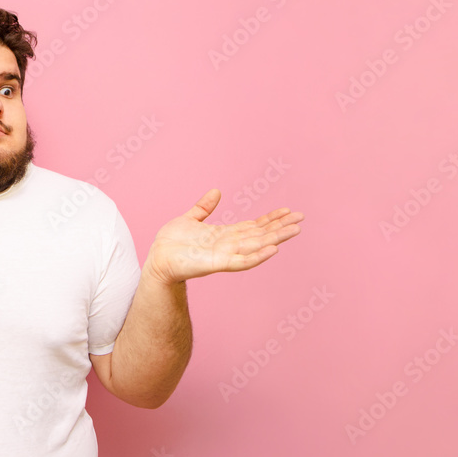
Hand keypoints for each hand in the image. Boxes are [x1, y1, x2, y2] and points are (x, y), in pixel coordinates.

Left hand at [145, 188, 302, 283]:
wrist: (156, 260)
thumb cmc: (171, 243)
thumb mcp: (189, 219)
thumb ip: (204, 207)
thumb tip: (216, 191)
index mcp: (224, 235)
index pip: (253, 226)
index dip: (271, 219)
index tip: (288, 211)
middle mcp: (228, 245)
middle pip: (260, 235)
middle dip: (280, 227)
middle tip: (301, 218)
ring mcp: (224, 256)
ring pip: (256, 246)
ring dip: (276, 238)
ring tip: (295, 230)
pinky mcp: (217, 264)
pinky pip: (242, 261)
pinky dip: (258, 256)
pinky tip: (273, 249)